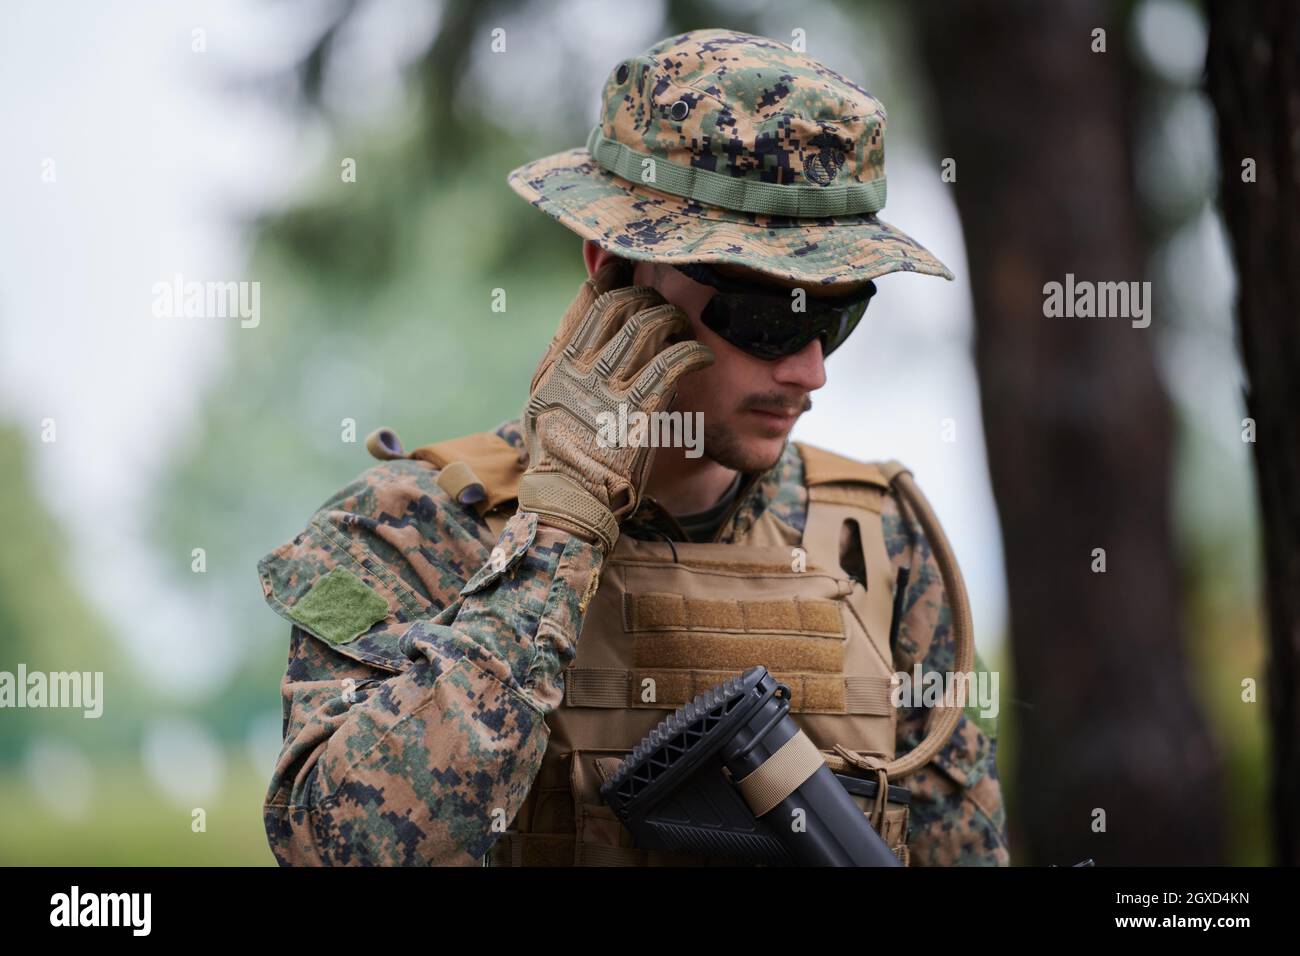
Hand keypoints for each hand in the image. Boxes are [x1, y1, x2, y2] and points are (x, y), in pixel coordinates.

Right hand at [518, 280, 713, 551]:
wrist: (568, 503)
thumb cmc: (560, 458)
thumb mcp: (543, 406)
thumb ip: (561, 367)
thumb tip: (578, 332)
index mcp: (556, 363)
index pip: (587, 301)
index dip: (613, 278)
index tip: (630, 271)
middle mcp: (577, 369)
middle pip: (620, 305)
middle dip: (648, 296)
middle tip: (665, 304)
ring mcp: (607, 389)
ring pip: (647, 326)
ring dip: (673, 320)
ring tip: (684, 329)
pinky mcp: (637, 412)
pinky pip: (671, 363)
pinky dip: (692, 352)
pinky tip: (703, 356)